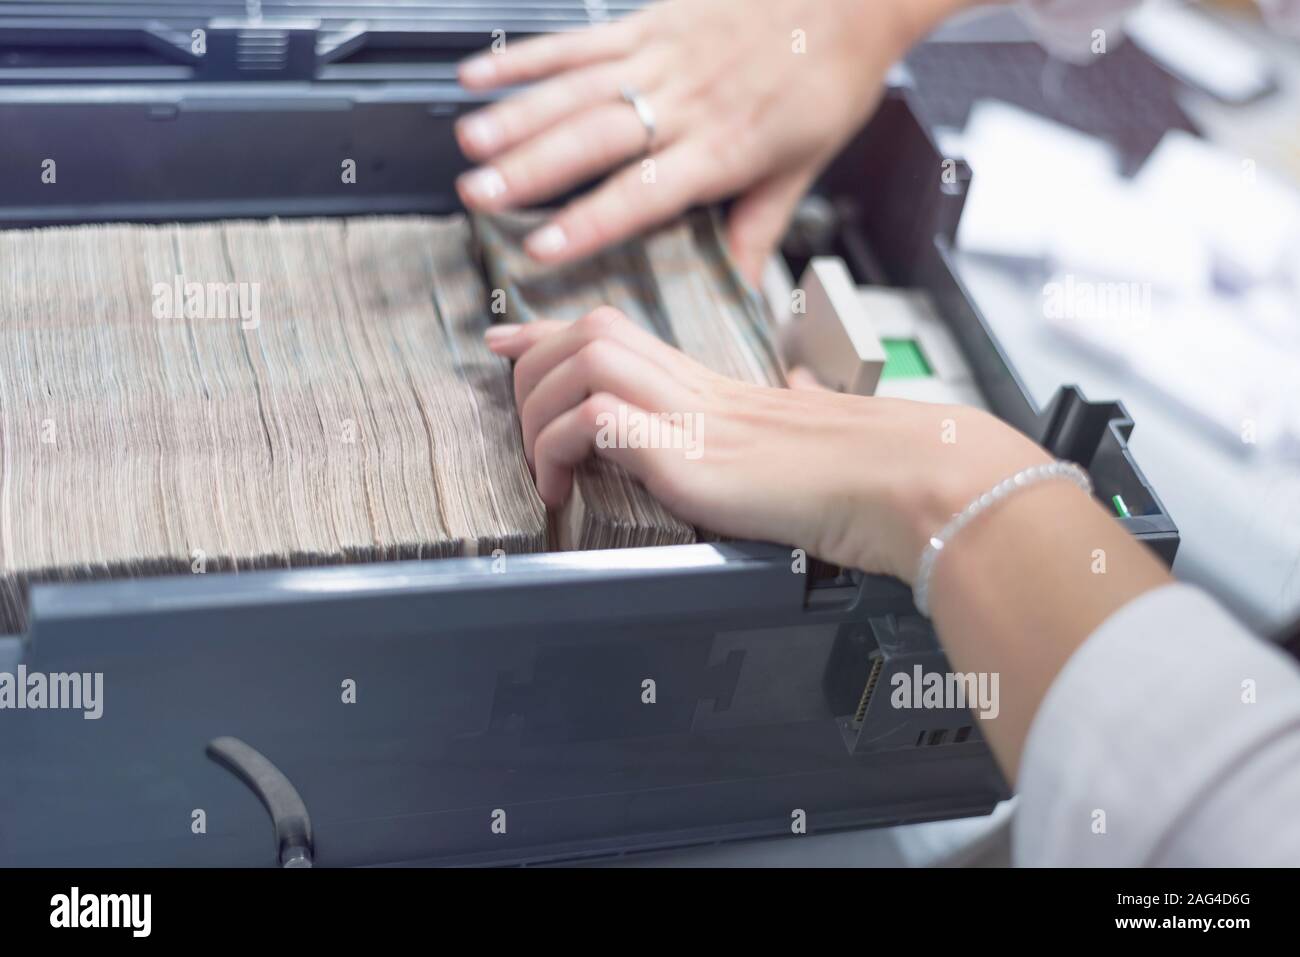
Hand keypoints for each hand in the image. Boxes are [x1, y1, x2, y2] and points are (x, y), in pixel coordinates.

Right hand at [455, 0, 958, 283]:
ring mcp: (662, 57)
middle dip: (530, 168)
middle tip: (478, 195)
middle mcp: (685, 103)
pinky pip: (579, 40)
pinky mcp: (650, 22)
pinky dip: (528, 57)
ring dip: (517, 114)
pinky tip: (479, 74)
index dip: (588, 221)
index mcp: (722, 149)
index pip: (643, 193)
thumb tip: (742, 291)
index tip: (540, 249)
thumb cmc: (828, 81)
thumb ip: (759, 227)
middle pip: (596, 138)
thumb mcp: (803, 167)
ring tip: (469, 144)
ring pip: (578, 87)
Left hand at [485, 308, 1049, 581]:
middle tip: (520, 424)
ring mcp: (692, 415)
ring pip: (582, 364)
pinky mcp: (690, 454)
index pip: (615, 332)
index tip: (507, 340)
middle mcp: (695, 386)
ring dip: (540, 415)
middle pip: (587, 334)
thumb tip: (806, 390)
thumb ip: (787, 412)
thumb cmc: (862, 471)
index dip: (548, 331)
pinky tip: (564, 487)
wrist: (904, 483)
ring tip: (544, 468)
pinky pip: (599, 421)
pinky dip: (563, 447)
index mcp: (712, 383)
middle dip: (532, 372)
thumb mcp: (804, 434)